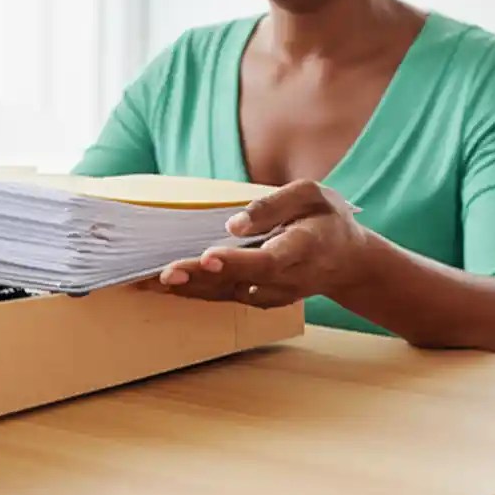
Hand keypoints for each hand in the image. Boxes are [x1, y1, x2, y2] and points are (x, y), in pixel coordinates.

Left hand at [150, 180, 371, 308]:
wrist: (346, 261)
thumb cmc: (325, 218)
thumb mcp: (312, 195)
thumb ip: (274, 205)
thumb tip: (232, 224)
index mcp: (304, 248)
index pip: (269, 259)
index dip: (239, 261)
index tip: (209, 256)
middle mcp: (287, 278)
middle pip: (239, 281)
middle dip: (200, 277)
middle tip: (165, 273)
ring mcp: (272, 293)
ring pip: (225, 294)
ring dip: (187, 288)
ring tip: (148, 281)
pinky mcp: (257, 298)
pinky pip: (222, 296)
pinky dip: (192, 291)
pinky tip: (162, 285)